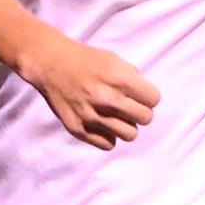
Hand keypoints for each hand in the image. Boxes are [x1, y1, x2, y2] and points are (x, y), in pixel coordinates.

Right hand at [18, 32, 159, 150]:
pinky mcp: (78, 129)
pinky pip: (108, 144)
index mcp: (119, 78)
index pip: (154, 99)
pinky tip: (101, 123)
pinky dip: (108, 135)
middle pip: (145, 118)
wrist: (50, 64)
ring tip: (115, 116)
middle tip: (128, 106)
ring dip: (126, 125)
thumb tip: (146, 98)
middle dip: (140, 111)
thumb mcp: (114, 60)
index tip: (139, 94)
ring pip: (130, 135)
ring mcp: (91, 116)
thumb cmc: (84, 60)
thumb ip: (132, 78)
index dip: (148, 96)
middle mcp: (107, 99)